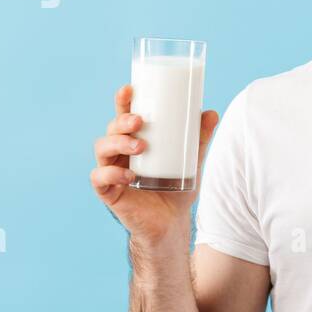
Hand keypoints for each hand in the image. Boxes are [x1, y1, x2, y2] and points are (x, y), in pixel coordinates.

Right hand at [90, 83, 220, 246]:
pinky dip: (112, 174)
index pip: (124, 115)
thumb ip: (199, 138)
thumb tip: (211, 112)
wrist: (171, 222)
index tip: (129, 88)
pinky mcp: (108, 192)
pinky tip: (129, 176)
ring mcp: (111, 171)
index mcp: (134, 140)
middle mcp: (119, 153)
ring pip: (102, 149)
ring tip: (140, 147)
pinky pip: (100, 178)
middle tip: (139, 121)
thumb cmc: (176, 187)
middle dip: (122, 121)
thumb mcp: (191, 160)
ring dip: (118, 143)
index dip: (123, 100)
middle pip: (111, 129)